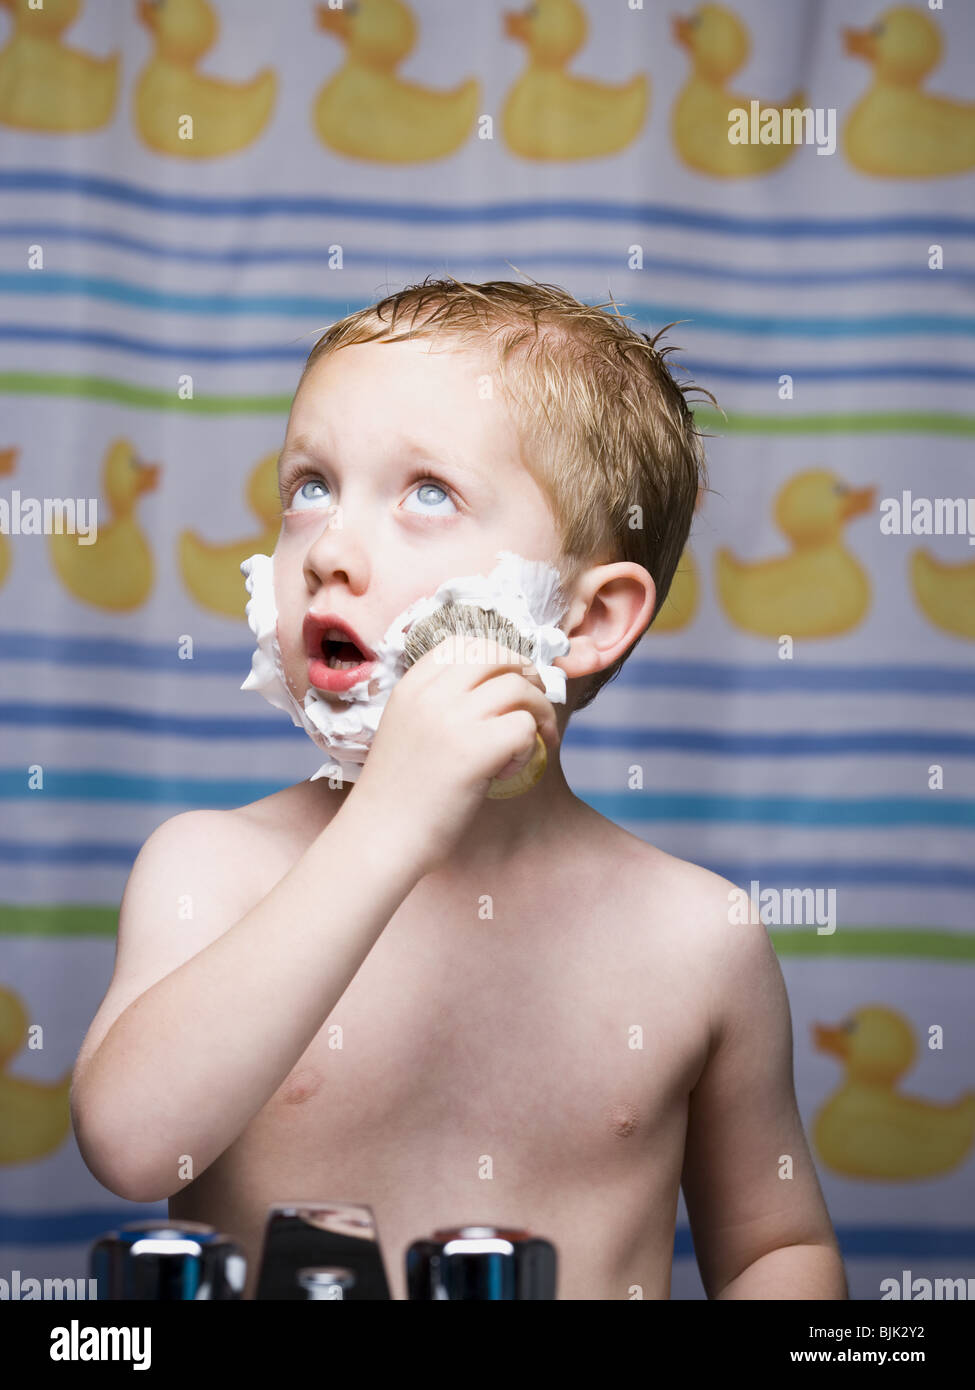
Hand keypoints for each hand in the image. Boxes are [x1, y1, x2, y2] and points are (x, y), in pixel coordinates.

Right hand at [349, 636, 559, 875]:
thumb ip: (440, 703)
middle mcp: (430, 695)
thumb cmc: (399, 794)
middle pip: (497, 654)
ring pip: (518, 687)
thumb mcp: (408, 728)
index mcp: (411, 686)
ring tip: (535, 741)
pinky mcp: (474, 750)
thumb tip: (500, 685)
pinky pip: (524, 726)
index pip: (464, 642)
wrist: (379, 839)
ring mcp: (452, 720)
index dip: (498, 655)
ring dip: (539, 712)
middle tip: (535, 705)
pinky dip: (529, 746)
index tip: (512, 679)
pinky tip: (510, 768)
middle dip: (527, 674)